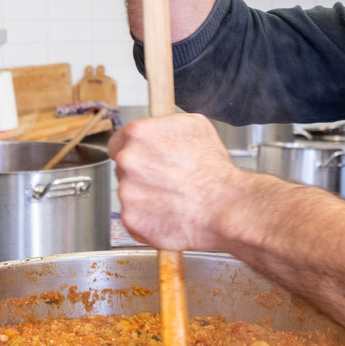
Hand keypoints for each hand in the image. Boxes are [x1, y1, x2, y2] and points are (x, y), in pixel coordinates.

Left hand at [107, 113, 241, 251]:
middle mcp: (127, 161)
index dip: (133, 151)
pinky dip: (148, 219)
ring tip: (173, 199)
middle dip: (141, 174)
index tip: (144, 160)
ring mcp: (127, 192)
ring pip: (130, 194)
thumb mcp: (194, 126)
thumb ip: (165, 125)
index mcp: (138, 134)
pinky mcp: (131, 219)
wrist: (226, 207)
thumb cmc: (214, 169)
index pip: (118, 142)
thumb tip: (155, 130)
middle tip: (167, 181)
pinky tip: (169, 214)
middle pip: (123, 169)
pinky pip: (135, 218)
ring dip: (146, 197)